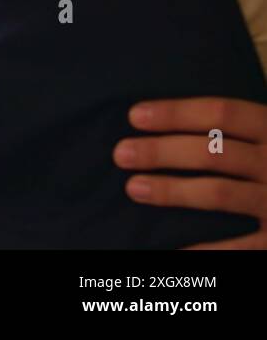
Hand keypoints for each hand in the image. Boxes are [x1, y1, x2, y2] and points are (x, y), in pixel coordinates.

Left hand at [114, 97, 266, 247]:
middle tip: (121, 153)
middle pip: (212, 151)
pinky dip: (207, 248)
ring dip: (173, 191)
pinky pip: (242, 246)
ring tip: (133, 187)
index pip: (221, 113)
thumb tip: (162, 119)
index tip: (134, 116)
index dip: (176, 113)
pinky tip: (173, 249)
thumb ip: (233, 129)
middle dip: (162, 152)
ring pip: (220, 193)